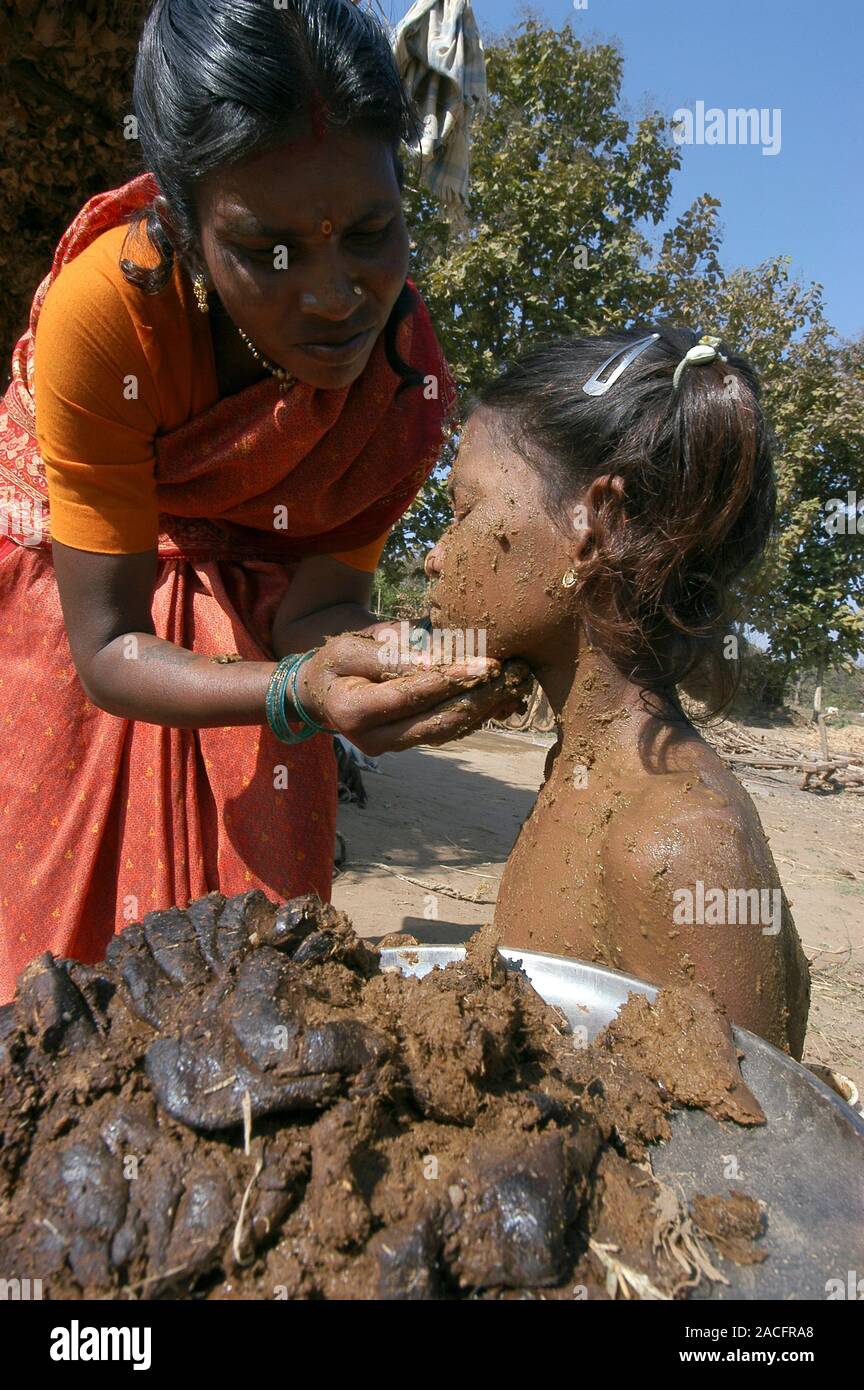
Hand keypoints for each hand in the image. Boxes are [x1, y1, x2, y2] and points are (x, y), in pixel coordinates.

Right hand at [293, 624, 532, 755]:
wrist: (321, 693)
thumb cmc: (335, 663)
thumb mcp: (350, 648)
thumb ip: (391, 654)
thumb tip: (439, 660)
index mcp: (353, 712)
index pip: (410, 696)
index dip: (451, 680)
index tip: (488, 664)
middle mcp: (374, 740)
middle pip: (438, 721)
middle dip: (481, 698)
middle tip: (517, 673)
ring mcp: (394, 747)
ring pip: (448, 731)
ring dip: (486, 708)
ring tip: (518, 682)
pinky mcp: (409, 744)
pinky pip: (448, 732)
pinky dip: (477, 715)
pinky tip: (504, 697)